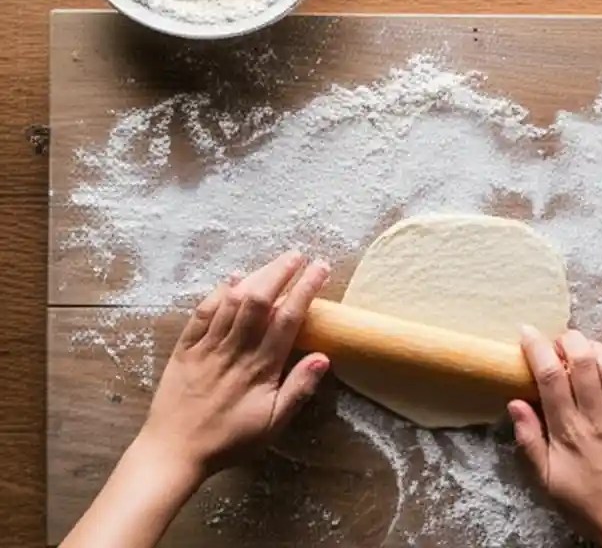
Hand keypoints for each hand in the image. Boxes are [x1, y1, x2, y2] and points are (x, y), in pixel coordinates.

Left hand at [63, 251, 331, 547]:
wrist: (173, 452)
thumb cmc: (229, 441)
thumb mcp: (272, 424)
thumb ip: (298, 389)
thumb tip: (323, 357)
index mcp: (259, 368)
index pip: (287, 318)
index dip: (305, 289)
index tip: (320, 268)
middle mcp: (233, 350)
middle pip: (259, 300)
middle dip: (280, 272)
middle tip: (298, 255)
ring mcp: (206, 347)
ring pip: (232, 301)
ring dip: (255, 276)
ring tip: (274, 262)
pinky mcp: (184, 349)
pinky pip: (201, 313)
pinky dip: (218, 292)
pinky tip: (232, 279)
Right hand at [509, 328, 601, 547]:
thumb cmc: (589, 507)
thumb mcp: (548, 482)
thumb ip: (530, 441)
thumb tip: (515, 404)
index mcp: (569, 430)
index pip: (550, 377)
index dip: (537, 349)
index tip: (527, 332)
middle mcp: (599, 417)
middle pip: (584, 362)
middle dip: (569, 340)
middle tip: (560, 339)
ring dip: (598, 349)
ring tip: (587, 348)